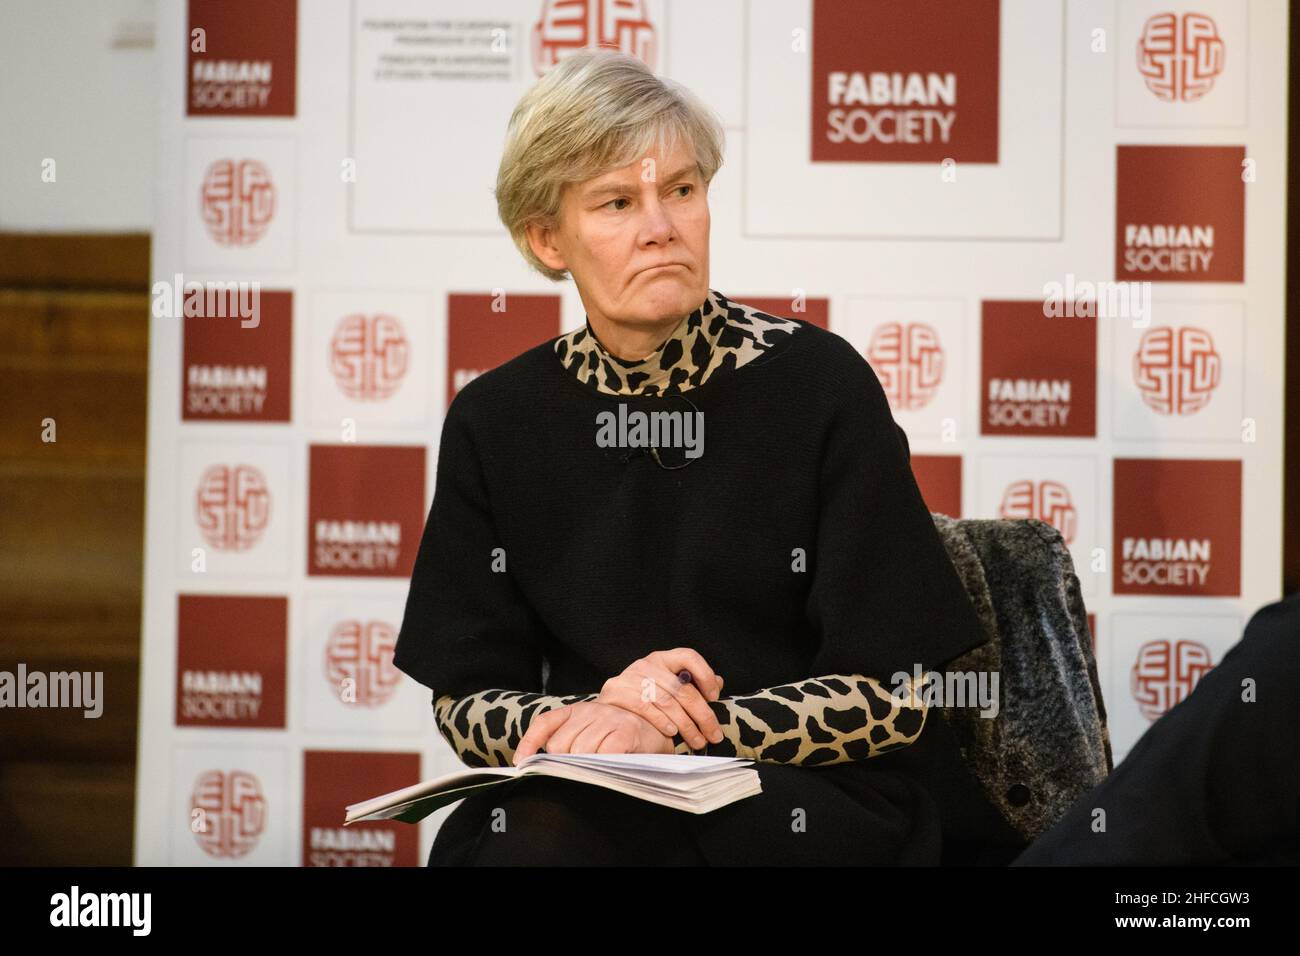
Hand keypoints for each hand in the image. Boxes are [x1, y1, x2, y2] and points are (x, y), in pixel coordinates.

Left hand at [513, 701, 675, 764]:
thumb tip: (535, 764)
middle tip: (584, 765)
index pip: (544, 723)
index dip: (529, 743)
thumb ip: (566, 741)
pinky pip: (604, 754)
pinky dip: (603, 766)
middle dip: (566, 762)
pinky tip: (610, 766)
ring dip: (587, 766)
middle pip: (560, 745)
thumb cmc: (617, 735)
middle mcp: (590, 710)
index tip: (520, 763)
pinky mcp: (626, 731)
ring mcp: (609, 719)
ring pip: (581, 751)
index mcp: (576, 710)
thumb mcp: (588, 731)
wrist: (656, 727)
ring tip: (600, 765)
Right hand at [595, 648, 725, 749]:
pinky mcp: (616, 691)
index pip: (688, 656)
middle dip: (702, 713)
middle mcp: (646, 664)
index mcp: (663, 659)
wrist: (608, 713)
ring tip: (697, 740)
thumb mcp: (671, 691)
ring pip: (666, 700)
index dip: (705, 674)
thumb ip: (693, 686)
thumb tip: (719, 682)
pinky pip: (645, 706)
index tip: (715, 697)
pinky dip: (661, 721)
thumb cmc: (645, 702)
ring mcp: (629, 676)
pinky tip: (672, 733)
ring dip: (686, 724)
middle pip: (681, 687)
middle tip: (714, 734)